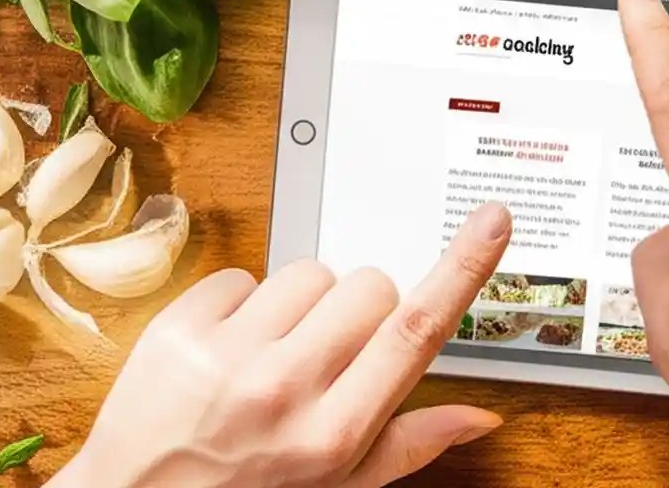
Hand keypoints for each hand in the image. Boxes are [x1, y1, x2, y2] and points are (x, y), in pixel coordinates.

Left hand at [47, 203, 513, 487]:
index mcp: (333, 433)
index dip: (463, 270)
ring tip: (274, 353)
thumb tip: (482, 417)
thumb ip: (410, 444)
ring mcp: (226, 356)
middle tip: (333, 352)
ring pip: (311, 273)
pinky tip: (231, 348)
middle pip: (370, 288)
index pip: (416, 332)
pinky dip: (244, 304)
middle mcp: (284, 390)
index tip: (491, 223)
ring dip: (305, 304)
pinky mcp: (177, 328)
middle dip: (366, 309)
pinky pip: (244, 274)